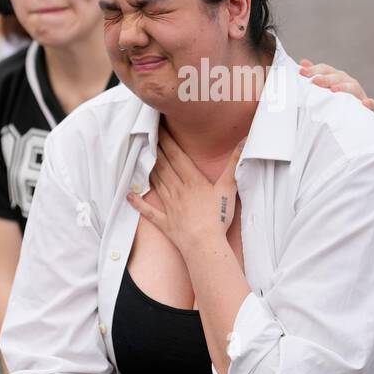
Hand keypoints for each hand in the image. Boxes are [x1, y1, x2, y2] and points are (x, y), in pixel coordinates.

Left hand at [127, 128, 244, 252]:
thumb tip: (244, 141)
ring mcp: (169, 206)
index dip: (167, 141)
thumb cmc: (218, 217)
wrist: (204, 244)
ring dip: (148, 169)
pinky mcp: (164, 221)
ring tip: (141, 157)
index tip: (159, 129)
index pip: (176, 156)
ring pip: (156, 183)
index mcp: (192, 181)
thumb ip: (234, 163)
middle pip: (164, 166)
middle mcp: (177, 190)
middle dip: (156, 150)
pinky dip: (138, 203)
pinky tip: (129, 195)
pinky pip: (148, 210)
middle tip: (148, 136)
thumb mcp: (229, 188)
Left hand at [299, 59, 373, 109]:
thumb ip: (314, 75)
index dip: (313, 70)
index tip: (301, 72)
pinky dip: (369, 103)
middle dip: (325, 78)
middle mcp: (346, 81)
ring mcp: (357, 93)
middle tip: (315, 81)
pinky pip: (370, 103)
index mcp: (334, 76)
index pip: (325, 69)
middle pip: (336, 77)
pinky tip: (366, 104)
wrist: (348, 114)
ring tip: (334, 90)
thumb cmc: (330, 98)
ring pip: (352, 87)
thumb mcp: (321, 87)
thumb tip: (303, 62)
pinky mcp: (366, 105)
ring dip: (343, 87)